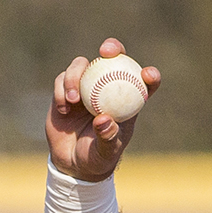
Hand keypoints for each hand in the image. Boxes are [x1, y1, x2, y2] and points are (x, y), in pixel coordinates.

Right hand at [46, 38, 160, 182]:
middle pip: (112, 59)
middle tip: (106, 52)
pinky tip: (63, 108)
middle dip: (112, 49)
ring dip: (76, 76)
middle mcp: (107, 89)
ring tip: (73, 100)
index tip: (148, 74)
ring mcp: (85, 87)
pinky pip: (62, 80)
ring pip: (82, 65)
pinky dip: (61, 90)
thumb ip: (107, 137)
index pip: (142, 83)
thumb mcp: (105, 152)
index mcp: (127, 103)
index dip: (150, 75)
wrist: (72, 163)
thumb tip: (103, 120)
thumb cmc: (97, 158)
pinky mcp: (65, 90)